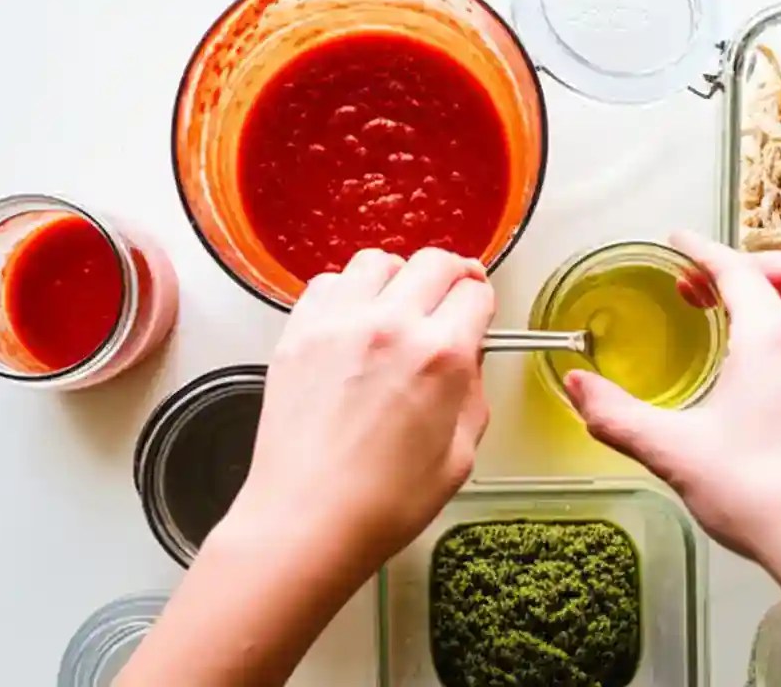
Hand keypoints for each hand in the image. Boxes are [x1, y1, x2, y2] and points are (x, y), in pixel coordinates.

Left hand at [231, 247, 494, 575]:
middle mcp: (390, 326)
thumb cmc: (382, 502)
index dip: (482, 303)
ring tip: (398, 304)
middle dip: (451, 276)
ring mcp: (338, 324)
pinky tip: (354, 320)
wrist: (307, 520)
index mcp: (441, 355)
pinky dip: (348, 291)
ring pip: (378, 260)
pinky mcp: (298, 333)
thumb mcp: (460, 455)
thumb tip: (468, 362)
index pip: (476, 292)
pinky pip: (328, 283)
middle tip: (450, 296)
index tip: (477, 313)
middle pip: (434, 261)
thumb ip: (471, 394)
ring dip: (397, 276)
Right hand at [565, 232, 780, 585]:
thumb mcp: (676, 453)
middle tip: (715, 285)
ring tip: (747, 320)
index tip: (681, 242)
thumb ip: (618, 416)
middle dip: (757, 264)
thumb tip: (578, 388)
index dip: (702, 249)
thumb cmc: (768, 496)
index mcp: (774, 337)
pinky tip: (777, 371)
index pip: (737, 268)